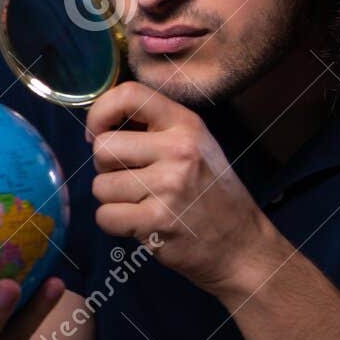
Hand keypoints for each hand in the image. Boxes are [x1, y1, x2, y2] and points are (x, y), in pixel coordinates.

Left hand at [84, 81, 280, 296]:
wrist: (240, 244)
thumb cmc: (212, 194)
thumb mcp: (197, 146)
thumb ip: (156, 129)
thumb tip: (100, 124)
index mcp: (187, 125)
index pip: (128, 95)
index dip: (100, 113)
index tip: (99, 133)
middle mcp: (179, 150)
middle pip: (103, 147)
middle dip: (106, 167)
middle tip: (131, 179)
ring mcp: (169, 187)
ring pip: (100, 185)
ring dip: (113, 199)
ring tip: (142, 204)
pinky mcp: (157, 221)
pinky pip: (105, 216)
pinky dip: (115, 224)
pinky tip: (141, 224)